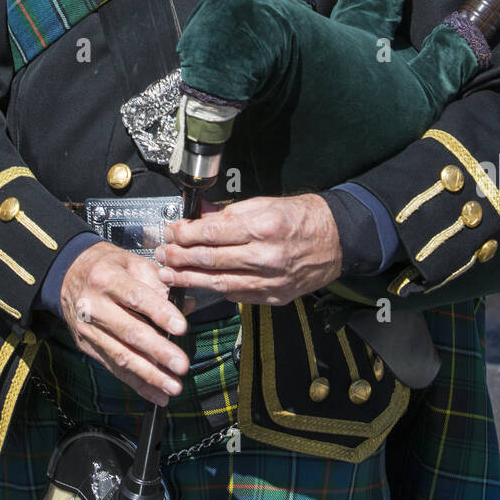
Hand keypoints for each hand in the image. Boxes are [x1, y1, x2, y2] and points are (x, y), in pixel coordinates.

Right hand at [60, 241, 192, 405]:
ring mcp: (88, 329)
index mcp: (107, 278)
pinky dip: (137, 383)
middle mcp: (94, 306)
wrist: (69, 274)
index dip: (160, 313)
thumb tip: (187, 306)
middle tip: (182, 365)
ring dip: (149, 375)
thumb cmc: (108, 267)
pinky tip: (156, 394)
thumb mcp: (132, 262)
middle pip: (129, 331)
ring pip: (121, 355)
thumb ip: (159, 283)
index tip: (182, 328)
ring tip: (173, 387)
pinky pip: (114, 367)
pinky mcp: (87, 347)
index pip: (136, 298)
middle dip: (158, 351)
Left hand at [155, 193, 342, 305]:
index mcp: (264, 226)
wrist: (338, 240)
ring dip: (189, 280)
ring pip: (220, 283)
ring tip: (168, 275)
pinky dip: (216, 289)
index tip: (171, 232)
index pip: (213, 232)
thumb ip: (229, 212)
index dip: (186, 234)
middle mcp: (267, 257)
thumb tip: (199, 215)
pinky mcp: (275, 297)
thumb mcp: (265, 202)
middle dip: (180, 258)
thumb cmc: (302, 217)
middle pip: (212, 260)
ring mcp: (271, 281)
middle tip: (162, 254)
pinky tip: (198, 285)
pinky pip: (238, 295)